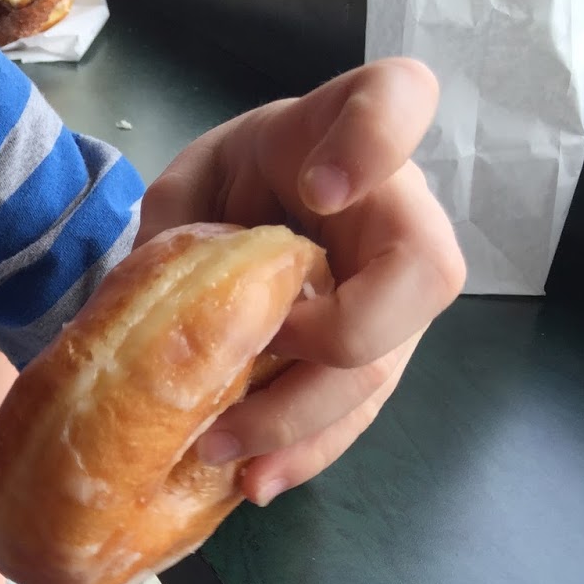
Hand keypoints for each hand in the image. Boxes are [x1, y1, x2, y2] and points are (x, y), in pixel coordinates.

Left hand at [139, 57, 466, 504]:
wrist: (244, 226)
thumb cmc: (226, 187)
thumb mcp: (189, 183)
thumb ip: (182, 224)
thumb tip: (162, 307)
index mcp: (341, 134)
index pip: (398, 103)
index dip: (374, 144)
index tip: (318, 189)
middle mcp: (394, 215)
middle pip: (421, 276)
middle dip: (340, 332)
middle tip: (259, 348)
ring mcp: (391, 298)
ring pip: (381, 367)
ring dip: (301, 418)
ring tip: (222, 446)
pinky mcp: (368, 363)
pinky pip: (351, 417)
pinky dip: (301, 453)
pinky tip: (254, 480)